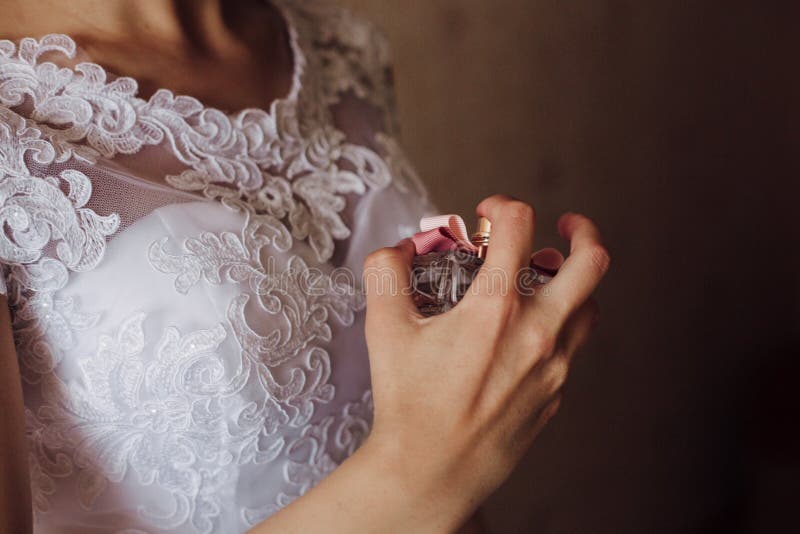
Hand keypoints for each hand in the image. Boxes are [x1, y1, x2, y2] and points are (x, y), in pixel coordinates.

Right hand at [362, 195, 608, 529]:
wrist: (431, 471)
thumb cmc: (409, 404)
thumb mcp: (384, 330)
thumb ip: (386, 274)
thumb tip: (398, 249)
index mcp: (495, 310)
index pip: (519, 227)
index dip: (504, 206)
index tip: (489, 214)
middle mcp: (536, 334)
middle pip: (590, 263)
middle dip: (581, 231)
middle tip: (564, 226)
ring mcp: (552, 367)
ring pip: (589, 306)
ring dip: (572, 283)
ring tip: (542, 282)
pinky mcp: (555, 393)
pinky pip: (572, 347)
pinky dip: (557, 325)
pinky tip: (523, 334)